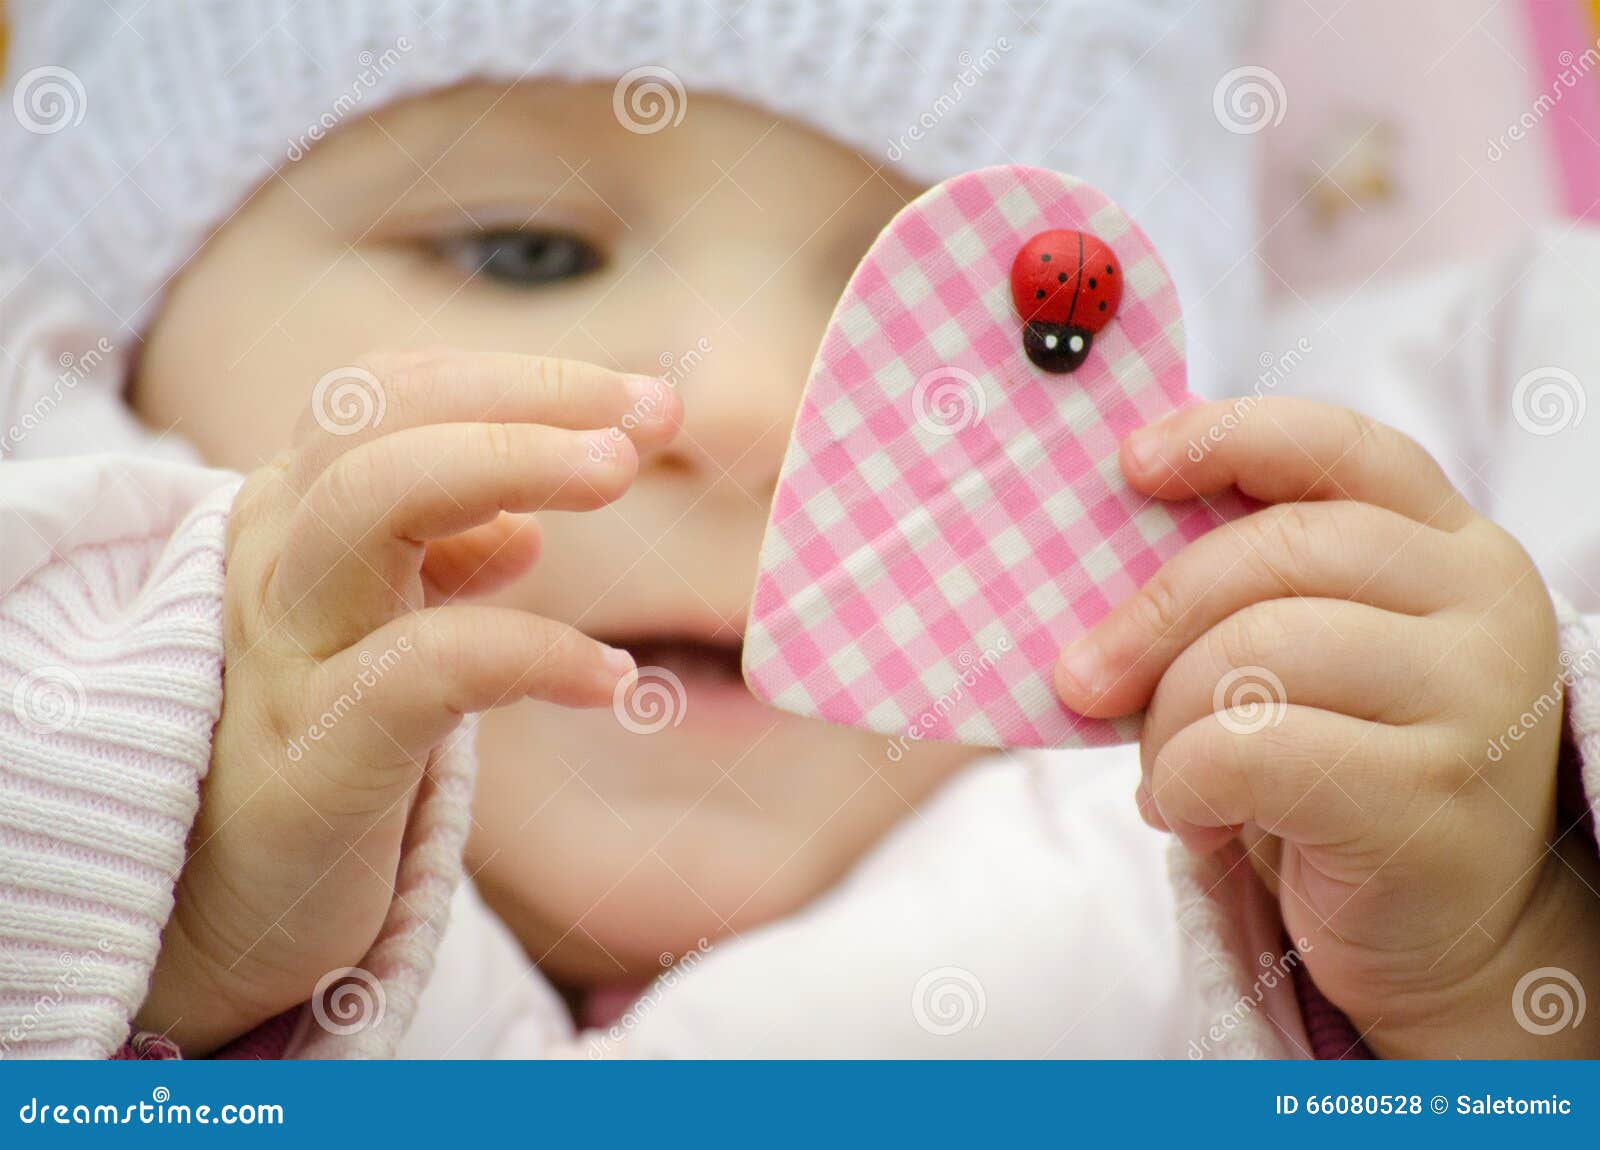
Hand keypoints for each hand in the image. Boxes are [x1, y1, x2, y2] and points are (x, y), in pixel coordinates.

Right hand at [135, 350, 680, 1053]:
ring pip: (372, 503)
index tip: (640, 398)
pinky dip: (534, 653)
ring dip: (512, 466)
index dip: (520, 381)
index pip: (392, 395)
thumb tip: (523, 529)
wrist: (213, 917)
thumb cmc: (310, 759)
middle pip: (379, 422)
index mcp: (291, 523)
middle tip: (654, 419)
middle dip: (527, 399)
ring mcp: (284, 656)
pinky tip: (612, 678)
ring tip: (625, 478)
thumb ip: (432, 574)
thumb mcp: (367, 641)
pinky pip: (423, 669)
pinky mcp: (310, 759)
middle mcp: (273, 565)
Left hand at [1055, 397, 1599, 1057]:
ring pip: (1257, 651)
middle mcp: (1484, 604)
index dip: (1226, 437)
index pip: (1337, 446)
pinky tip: (1193, 820)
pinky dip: (1186, 784)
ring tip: (1166, 775)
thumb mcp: (1308, 660)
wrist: (1437, 929)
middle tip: (1084, 680)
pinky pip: (1250, 753)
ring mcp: (1476, 701)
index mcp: (1450, 545)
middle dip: (1152, 616)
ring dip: (1169, 721)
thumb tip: (1090, 579)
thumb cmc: (1344, 769)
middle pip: (1277, 549)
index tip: (1131, 463)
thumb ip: (1245, 596)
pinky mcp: (1434, 801)